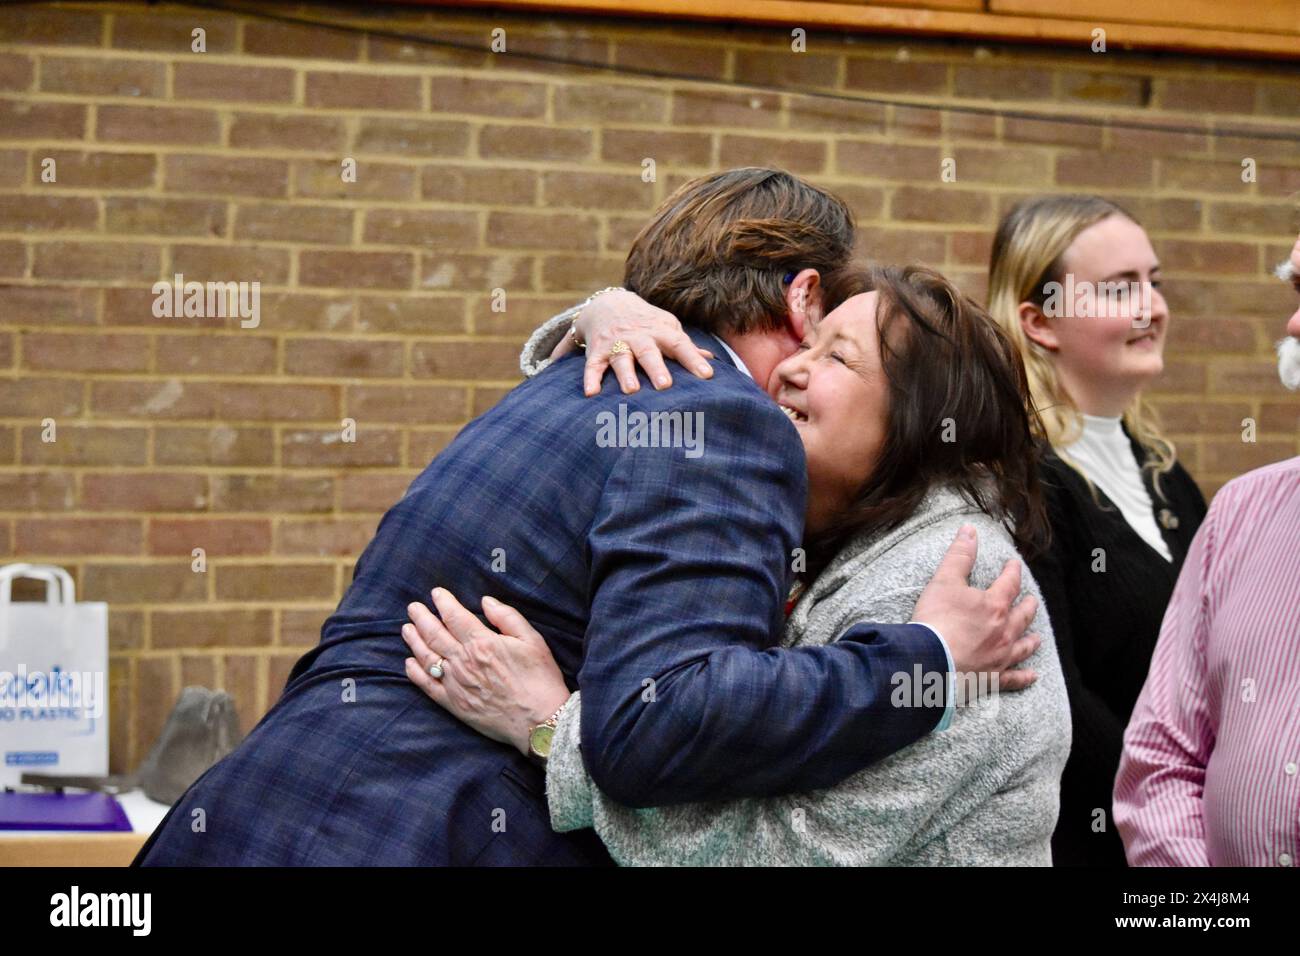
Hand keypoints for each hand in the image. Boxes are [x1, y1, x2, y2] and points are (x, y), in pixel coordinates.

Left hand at [402, 588, 571, 755]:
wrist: (538, 721)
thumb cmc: (539, 679)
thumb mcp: (532, 640)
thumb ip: (507, 617)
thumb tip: (486, 601)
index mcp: (482, 643)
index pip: (455, 616)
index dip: (443, 602)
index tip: (436, 593)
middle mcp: (464, 661)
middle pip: (434, 634)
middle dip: (422, 618)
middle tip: (413, 608)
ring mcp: (456, 684)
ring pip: (426, 657)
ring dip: (414, 641)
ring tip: (407, 629)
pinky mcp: (454, 704)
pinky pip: (427, 685)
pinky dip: (415, 673)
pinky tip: (409, 663)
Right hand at [549, 289, 714, 395]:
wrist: (609, 303)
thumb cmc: (646, 323)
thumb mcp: (667, 328)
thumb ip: (686, 346)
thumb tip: (711, 360)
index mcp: (660, 332)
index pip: (680, 345)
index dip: (693, 359)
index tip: (707, 375)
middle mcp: (639, 337)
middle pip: (648, 352)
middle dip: (656, 368)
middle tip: (665, 386)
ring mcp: (617, 344)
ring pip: (621, 358)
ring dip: (626, 374)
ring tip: (632, 390)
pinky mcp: (597, 351)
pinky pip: (593, 365)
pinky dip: (591, 378)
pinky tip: (591, 393)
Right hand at [912, 525, 1040, 692]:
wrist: (930, 662)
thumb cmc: (936, 620)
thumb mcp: (944, 581)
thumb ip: (959, 555)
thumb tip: (970, 530)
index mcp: (994, 605)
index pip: (1009, 584)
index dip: (1012, 572)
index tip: (1014, 565)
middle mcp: (1004, 631)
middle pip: (1021, 616)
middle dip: (1027, 606)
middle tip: (1032, 600)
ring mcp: (1000, 657)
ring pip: (1022, 646)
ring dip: (1030, 640)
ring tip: (1036, 638)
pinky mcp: (992, 678)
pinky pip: (1014, 678)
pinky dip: (1024, 677)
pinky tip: (1033, 676)